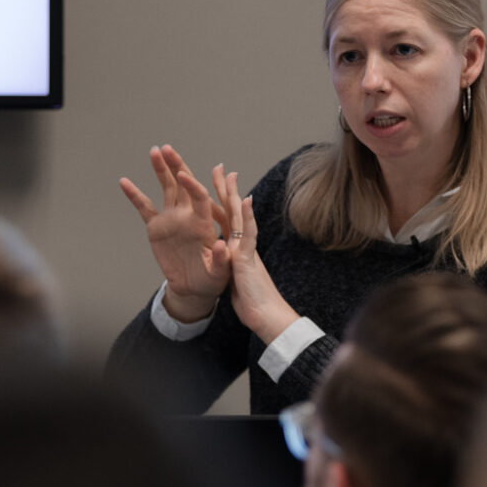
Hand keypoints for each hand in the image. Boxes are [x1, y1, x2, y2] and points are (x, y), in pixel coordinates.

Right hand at [119, 145, 232, 321]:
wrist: (194, 288)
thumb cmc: (211, 279)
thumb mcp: (219, 272)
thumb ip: (220, 260)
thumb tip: (220, 246)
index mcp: (204, 223)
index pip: (200, 198)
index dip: (192, 185)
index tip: (183, 175)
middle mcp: (188, 215)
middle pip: (183, 184)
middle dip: (176, 165)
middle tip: (167, 149)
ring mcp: (172, 219)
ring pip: (167, 188)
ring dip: (161, 170)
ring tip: (154, 151)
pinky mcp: (157, 227)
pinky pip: (144, 208)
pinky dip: (135, 195)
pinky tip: (124, 182)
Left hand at [211, 170, 297, 343]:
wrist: (266, 317)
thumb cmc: (254, 302)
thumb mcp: (237, 280)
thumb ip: (233, 266)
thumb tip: (230, 260)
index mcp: (237, 250)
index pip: (227, 221)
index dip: (222, 203)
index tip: (220, 186)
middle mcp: (243, 246)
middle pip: (233, 212)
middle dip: (226, 190)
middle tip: (222, 168)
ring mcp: (246, 250)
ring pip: (240, 218)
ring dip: (235, 196)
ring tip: (230, 175)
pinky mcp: (248, 260)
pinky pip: (247, 235)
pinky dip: (248, 218)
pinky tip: (246, 202)